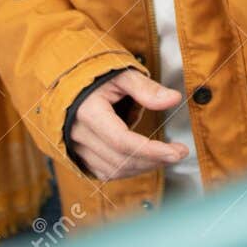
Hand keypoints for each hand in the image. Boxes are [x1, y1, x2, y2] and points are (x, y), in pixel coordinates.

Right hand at [68, 69, 188, 180]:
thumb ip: (146, 88)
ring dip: (142, 167)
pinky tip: (143, 160)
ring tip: (163, 156)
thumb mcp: (122, 74)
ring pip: (113, 170)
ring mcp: (75, 147)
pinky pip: (104, 172)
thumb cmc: (96, 75)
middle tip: (178, 153)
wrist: (69, 81)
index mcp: (88, 112)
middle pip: (120, 159)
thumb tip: (174, 99)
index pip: (123, 141)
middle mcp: (78, 134)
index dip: (152, 150)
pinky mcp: (78, 155)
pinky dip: (127, 170)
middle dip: (154, 160)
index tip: (177, 151)